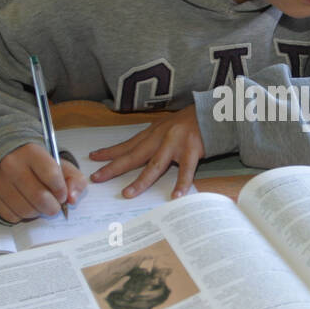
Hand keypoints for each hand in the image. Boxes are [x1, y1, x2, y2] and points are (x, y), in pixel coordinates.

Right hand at [0, 142, 88, 221]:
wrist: (2, 156)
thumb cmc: (35, 163)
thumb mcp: (58, 163)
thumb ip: (74, 179)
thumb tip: (72, 199)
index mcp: (30, 152)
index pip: (52, 175)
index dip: (61, 190)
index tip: (62, 194)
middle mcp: (11, 164)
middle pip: (40, 197)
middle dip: (53, 207)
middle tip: (53, 204)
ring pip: (26, 210)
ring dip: (38, 212)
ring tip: (39, 204)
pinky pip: (12, 216)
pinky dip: (22, 215)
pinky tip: (24, 204)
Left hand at [88, 106, 204, 198]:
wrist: (215, 112)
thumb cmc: (192, 122)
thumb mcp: (169, 126)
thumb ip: (156, 138)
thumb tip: (141, 154)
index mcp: (154, 132)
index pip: (128, 144)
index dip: (110, 151)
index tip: (93, 158)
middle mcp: (161, 137)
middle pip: (134, 155)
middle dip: (114, 167)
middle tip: (98, 178)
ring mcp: (176, 143)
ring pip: (155, 165)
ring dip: (141, 181)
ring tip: (129, 193)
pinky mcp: (193, 149)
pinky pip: (186, 170)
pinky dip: (181, 184)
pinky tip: (176, 196)